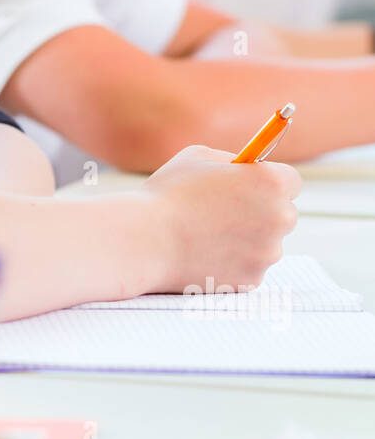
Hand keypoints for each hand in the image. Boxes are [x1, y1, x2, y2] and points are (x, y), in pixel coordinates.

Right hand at [141, 144, 300, 292]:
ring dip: (247, 240)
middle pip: (284, 214)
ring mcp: (267, 253)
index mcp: (270, 182)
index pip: (292, 182)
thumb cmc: (168, 194)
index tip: (254, 187)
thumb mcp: (199, 157)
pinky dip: (233, 263)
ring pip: (266, 244)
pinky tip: (204, 254)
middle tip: (228, 211)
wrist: (145, 240)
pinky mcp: (251, 281)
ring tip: (208, 235)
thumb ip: (231, 162)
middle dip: (263, 212)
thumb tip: (244, 169)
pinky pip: (249, 268)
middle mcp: (279, 218)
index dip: (271, 184)